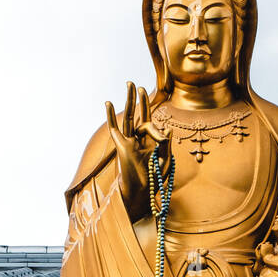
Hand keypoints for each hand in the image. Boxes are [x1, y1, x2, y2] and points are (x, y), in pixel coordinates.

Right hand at [105, 83, 169, 217]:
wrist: (143, 191)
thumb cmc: (155, 180)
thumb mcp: (166, 160)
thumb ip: (167, 144)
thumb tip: (169, 128)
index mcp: (150, 142)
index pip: (151, 124)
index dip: (156, 124)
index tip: (162, 135)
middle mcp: (139, 139)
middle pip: (139, 115)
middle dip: (140, 100)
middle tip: (138, 85)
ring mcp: (129, 141)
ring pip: (129, 117)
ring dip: (129, 101)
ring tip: (129, 84)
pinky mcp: (122, 145)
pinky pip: (115, 128)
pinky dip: (111, 116)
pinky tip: (108, 103)